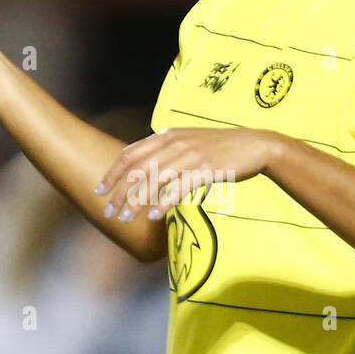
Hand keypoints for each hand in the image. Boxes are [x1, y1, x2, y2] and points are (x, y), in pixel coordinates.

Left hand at [94, 126, 277, 222]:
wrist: (254, 145)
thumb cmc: (220, 148)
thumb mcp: (189, 142)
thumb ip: (166, 150)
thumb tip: (143, 166)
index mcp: (168, 135)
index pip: (131, 153)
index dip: (112, 173)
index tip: (100, 191)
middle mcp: (176, 142)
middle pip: (138, 169)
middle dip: (120, 193)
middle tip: (110, 213)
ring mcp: (191, 155)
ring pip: (155, 180)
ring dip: (137, 201)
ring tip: (126, 218)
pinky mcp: (207, 168)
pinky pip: (180, 187)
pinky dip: (165, 201)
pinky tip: (155, 215)